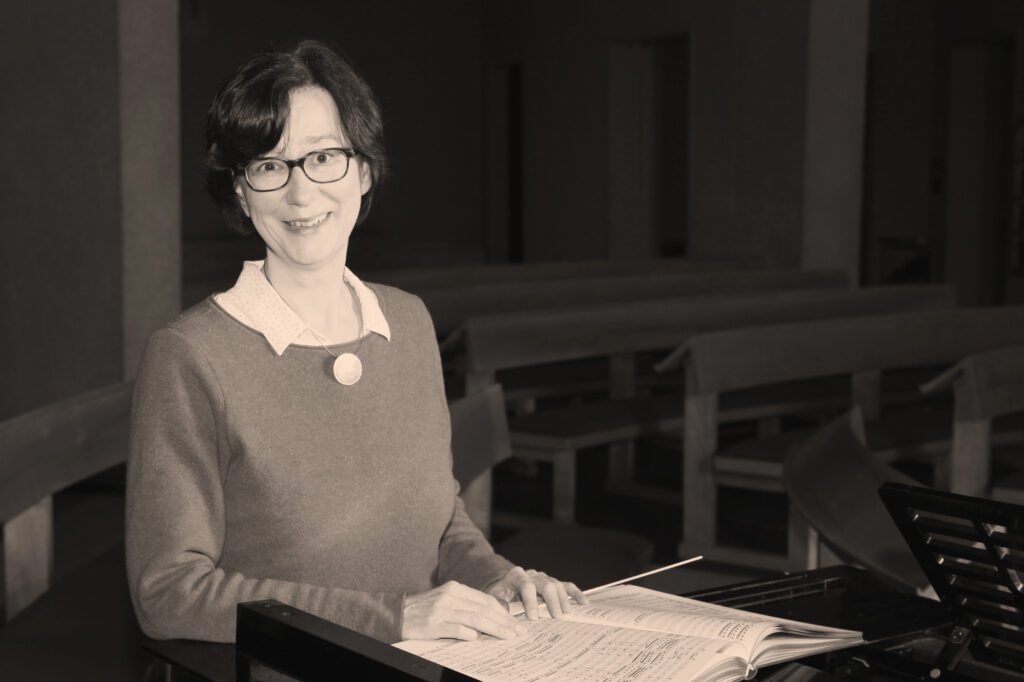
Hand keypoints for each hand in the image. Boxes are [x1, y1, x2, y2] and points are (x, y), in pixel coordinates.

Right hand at [402, 580, 523, 640]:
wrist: (397, 613)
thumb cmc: (424, 609)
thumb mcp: (446, 600)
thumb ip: (466, 605)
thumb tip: (491, 615)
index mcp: (455, 589)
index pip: (485, 600)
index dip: (503, 611)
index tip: (515, 622)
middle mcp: (450, 597)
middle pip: (484, 609)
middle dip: (504, 621)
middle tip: (518, 631)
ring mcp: (442, 610)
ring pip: (475, 619)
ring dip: (494, 629)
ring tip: (507, 636)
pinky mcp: (433, 624)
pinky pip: (456, 629)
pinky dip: (469, 634)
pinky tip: (479, 639)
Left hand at [486, 566, 586, 619]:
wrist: (502, 584)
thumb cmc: (498, 593)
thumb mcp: (493, 596)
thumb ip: (498, 602)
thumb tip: (506, 611)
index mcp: (516, 576)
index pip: (526, 586)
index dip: (530, 601)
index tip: (533, 617)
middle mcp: (532, 574)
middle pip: (546, 584)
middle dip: (551, 601)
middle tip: (556, 617)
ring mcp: (543, 578)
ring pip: (556, 585)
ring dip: (563, 600)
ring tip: (567, 613)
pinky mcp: (552, 583)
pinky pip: (566, 586)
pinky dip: (575, 594)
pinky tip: (584, 603)